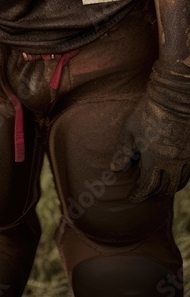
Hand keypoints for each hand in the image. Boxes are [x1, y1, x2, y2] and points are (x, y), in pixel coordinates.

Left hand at [111, 65, 189, 201]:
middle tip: (144, 194)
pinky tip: (172, 175)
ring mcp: (185, 159)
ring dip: (168, 189)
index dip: (139, 195)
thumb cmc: (147, 112)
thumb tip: (115, 169)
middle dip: (153, 194)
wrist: (174, 99)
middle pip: (165, 190)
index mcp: (155, 160)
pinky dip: (179, 180)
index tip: (132, 197)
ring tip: (158, 187)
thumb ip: (123, 152)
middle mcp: (172, 164)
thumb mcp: (129, 131)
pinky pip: (188, 174)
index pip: (148, 187)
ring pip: (179, 184)